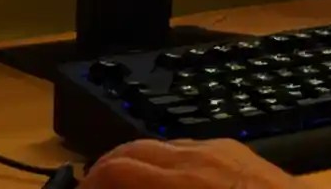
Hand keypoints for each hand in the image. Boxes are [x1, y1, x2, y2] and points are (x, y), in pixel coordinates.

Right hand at [81, 139, 301, 188]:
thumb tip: (120, 188)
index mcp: (179, 182)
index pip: (115, 169)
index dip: (91, 184)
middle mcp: (197, 158)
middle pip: (134, 149)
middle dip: (107, 170)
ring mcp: (220, 151)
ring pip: (162, 145)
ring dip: (138, 164)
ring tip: (129, 188)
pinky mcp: (239, 152)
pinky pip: (193, 148)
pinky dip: (171, 162)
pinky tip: (172, 183)